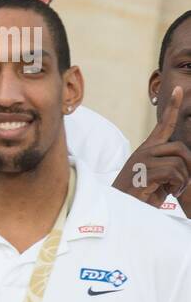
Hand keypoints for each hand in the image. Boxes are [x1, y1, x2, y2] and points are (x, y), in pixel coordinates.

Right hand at [112, 85, 190, 206]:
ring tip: (170, 190)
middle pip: (181, 148)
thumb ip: (170, 169)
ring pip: (179, 162)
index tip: (180, 90)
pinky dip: (176, 185)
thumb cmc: (139, 198)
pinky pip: (174, 172)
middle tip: (181, 184)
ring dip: (182, 180)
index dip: (173, 107)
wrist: (118, 211)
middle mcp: (144, 151)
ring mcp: (143, 160)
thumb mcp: (158, 180)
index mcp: (147, 150)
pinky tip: (166, 192)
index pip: (163, 125)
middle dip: (189, 167)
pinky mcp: (144, 171)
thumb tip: (188, 165)